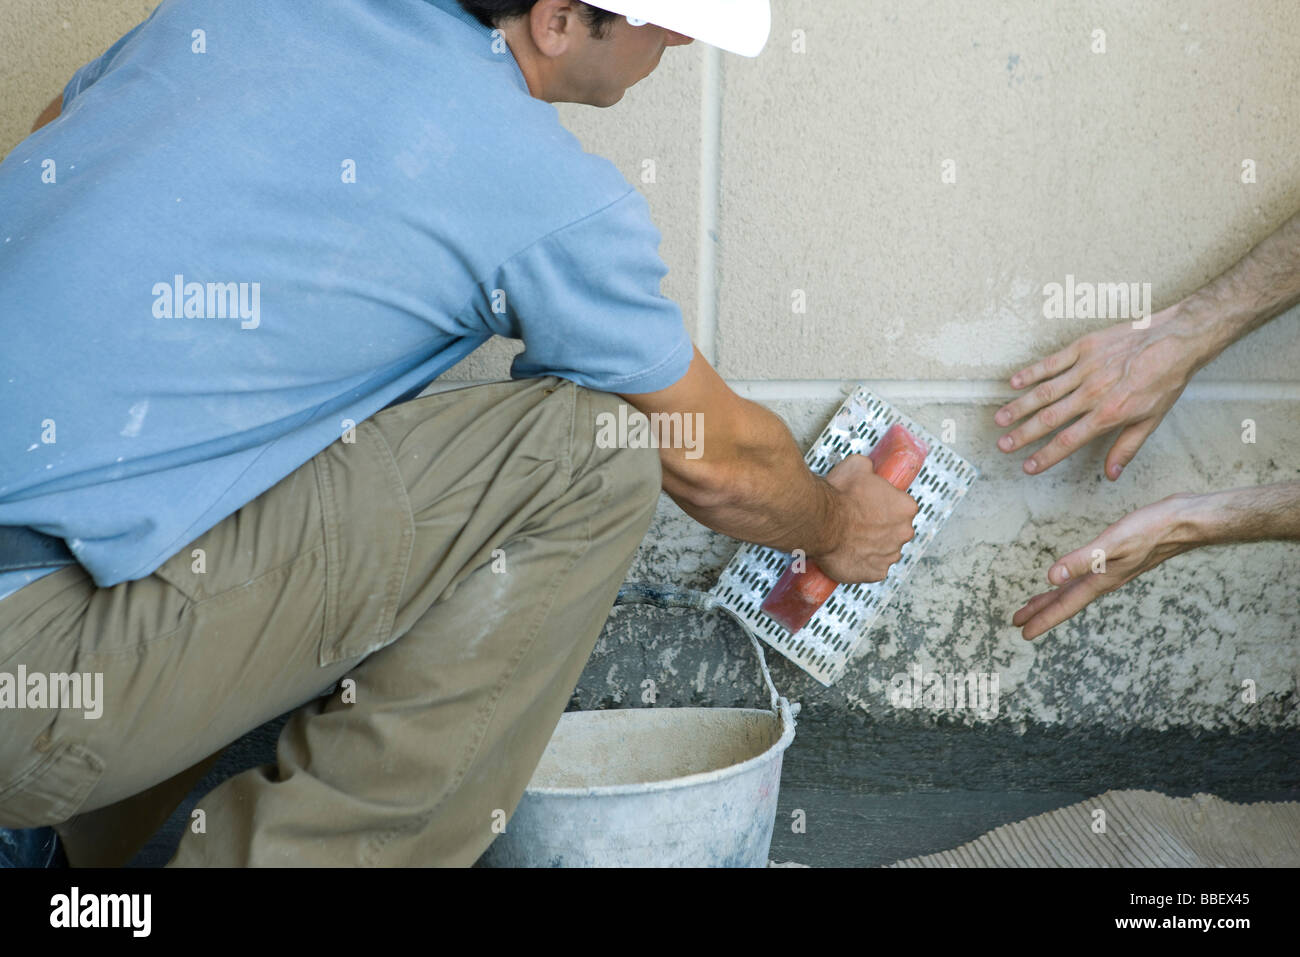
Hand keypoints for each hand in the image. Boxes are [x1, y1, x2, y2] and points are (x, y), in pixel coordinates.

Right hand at [811, 454, 919, 583]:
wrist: (820, 523)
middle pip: (897, 530)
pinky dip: (863, 564)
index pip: (903, 507)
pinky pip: (873, 569)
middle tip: (860, 522)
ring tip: (852, 538)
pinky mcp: (875, 573)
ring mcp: (890, 555)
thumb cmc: (838, 498)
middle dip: (882, 527)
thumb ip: (869, 469)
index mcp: (905, 507)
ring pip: (885, 550)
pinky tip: (851, 554)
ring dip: (872, 546)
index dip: (886, 506)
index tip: (873, 506)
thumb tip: (868, 468)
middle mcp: (903, 532)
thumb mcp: (856, 466)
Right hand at [995, 307, 1208, 478]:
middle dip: (1022, 435)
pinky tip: (1014, 383)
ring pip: (1044, 392)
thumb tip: (1110, 474)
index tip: (1028, 466)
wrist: (1176, 340)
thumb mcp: (1151, 420)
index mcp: (1108, 414)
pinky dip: (1032, 373)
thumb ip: (1126, 448)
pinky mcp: (1084, 348)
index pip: (1068, 441)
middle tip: (1003, 445)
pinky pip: (1052, 363)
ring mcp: (1086, 369)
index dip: (1045, 456)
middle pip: (1049, 419)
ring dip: (1019, 407)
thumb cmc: (1165, 381)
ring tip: (1000, 419)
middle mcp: (1092, 394)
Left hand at [1012, 494, 1201, 639]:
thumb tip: (1050, 578)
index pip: (1065, 605)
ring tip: (1036, 604)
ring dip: (1054, 598)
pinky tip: (1071, 578)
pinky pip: (1087, 577)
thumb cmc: (1151, 530)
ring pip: (1075, 589)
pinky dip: (1071, 582)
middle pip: (1066, 600)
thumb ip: (1082, 561)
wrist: (1186, 523)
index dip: (1042, 619)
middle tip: (1019, 623)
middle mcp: (1104, 579)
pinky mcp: (1118, 558)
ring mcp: (1112, 570)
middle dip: (1042, 612)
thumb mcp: (1112, 544)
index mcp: (1100, 580)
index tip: (1022, 633)